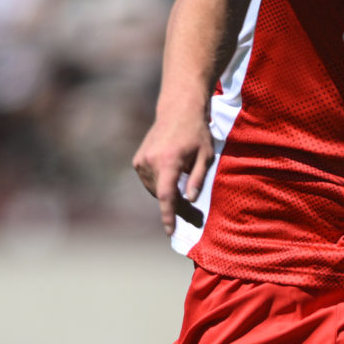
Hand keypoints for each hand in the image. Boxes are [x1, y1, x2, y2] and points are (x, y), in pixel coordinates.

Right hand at [131, 102, 213, 236]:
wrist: (177, 111)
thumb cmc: (197, 133)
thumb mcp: (206, 156)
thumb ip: (198, 179)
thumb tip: (190, 201)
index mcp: (169, 161)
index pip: (167, 195)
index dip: (168, 215)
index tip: (169, 231)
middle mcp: (150, 161)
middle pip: (162, 195)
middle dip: (176, 206)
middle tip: (193, 213)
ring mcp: (141, 161)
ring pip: (155, 190)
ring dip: (168, 193)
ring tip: (183, 179)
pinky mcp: (137, 161)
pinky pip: (150, 182)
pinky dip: (161, 185)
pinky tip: (172, 173)